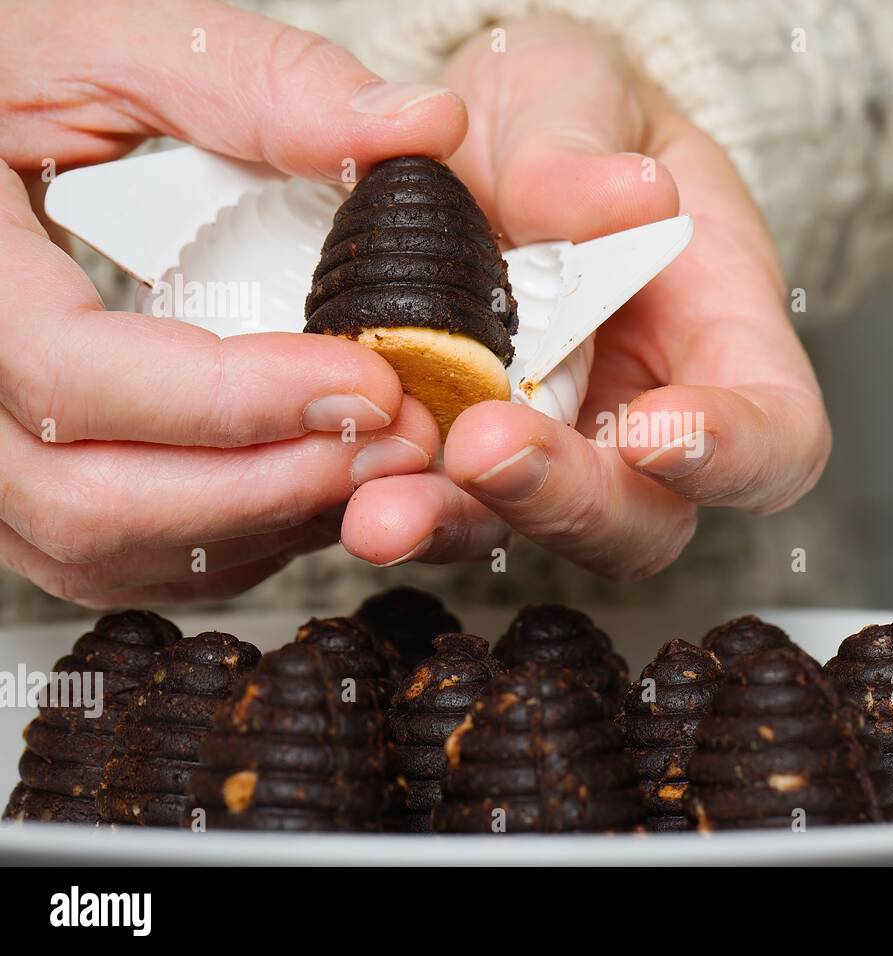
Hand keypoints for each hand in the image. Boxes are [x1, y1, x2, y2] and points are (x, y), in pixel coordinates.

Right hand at [0, 0, 467, 605]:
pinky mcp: (24, 488)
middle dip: (268, 485)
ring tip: (376, 461)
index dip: (233, 399)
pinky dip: (232, 538)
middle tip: (395, 440)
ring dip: (262, 521)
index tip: (368, 381)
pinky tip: (313, 481)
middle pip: (94, 501)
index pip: (75, 377)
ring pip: (110, 550)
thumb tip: (419, 127)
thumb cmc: (1, 82)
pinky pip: (122, 558)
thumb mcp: (104, 45)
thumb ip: (255, 85)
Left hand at [341, 14, 830, 579]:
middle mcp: (646, 423)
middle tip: (486, 449)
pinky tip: (341, 475)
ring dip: (459, 524)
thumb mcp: (578, 93)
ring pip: (530, 530)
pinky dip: (396, 496)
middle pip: (645, 518)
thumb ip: (586, 147)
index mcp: (723, 343)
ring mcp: (554, 448)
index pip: (777, 437)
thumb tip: (626, 197)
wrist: (485, 142)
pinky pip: (439, 498)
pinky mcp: (465, 454)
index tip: (657, 428)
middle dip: (567, 498)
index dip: (735, 455)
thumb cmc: (568, 117)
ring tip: (382, 510)